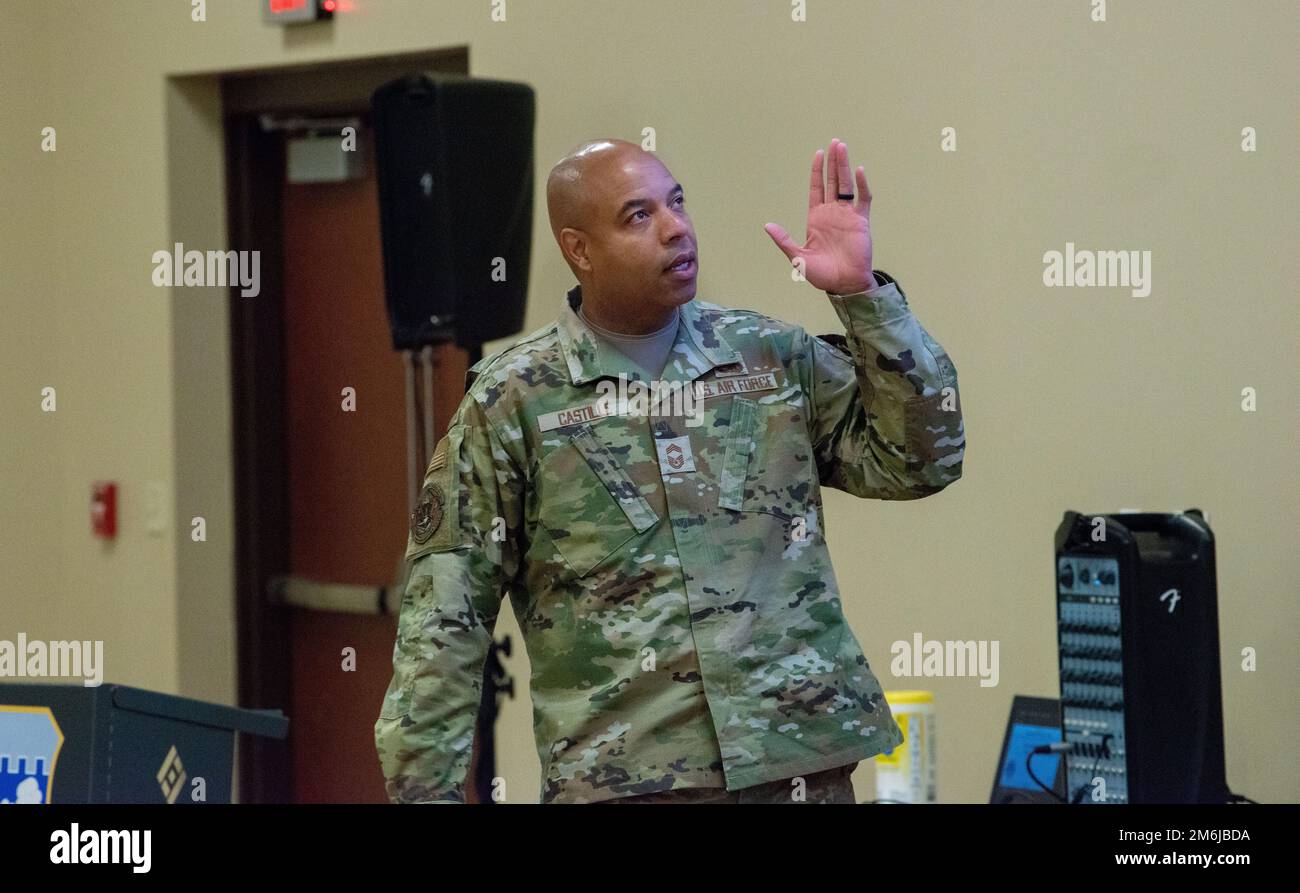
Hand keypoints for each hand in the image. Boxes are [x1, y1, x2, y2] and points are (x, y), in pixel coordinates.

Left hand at [764, 138, 873, 293]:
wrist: (844, 284)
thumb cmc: (821, 274)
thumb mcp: (797, 257)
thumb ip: (784, 240)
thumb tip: (767, 225)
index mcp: (816, 218)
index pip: (816, 188)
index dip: (817, 171)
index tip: (818, 153)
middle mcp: (832, 213)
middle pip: (833, 181)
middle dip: (833, 162)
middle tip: (835, 142)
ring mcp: (848, 216)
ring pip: (847, 185)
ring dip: (845, 167)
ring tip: (843, 148)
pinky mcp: (861, 222)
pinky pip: (863, 199)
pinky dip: (862, 185)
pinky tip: (858, 171)